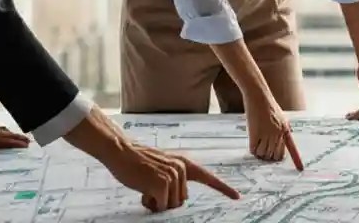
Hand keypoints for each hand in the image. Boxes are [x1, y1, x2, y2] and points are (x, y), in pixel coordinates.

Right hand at [107, 142, 241, 212]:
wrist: (121, 151)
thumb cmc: (137, 162)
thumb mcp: (162, 168)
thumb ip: (174, 179)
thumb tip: (180, 200)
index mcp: (184, 164)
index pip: (208, 177)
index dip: (223, 189)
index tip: (238, 197)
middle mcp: (182, 168)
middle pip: (182, 201)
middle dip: (166, 200)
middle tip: (150, 186)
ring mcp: (173, 176)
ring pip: (172, 206)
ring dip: (157, 202)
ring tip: (145, 186)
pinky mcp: (162, 184)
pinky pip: (161, 207)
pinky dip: (151, 204)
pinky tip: (142, 190)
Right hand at [245, 94, 303, 169]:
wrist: (258, 95)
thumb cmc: (267, 104)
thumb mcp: (280, 116)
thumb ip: (282, 129)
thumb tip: (281, 143)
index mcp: (285, 129)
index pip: (291, 147)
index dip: (296, 159)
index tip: (301, 169)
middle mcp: (277, 133)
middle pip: (275, 155)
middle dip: (270, 157)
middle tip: (264, 152)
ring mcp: (266, 133)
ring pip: (264, 154)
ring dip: (260, 153)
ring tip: (257, 146)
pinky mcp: (255, 132)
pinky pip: (254, 149)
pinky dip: (253, 150)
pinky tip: (252, 144)